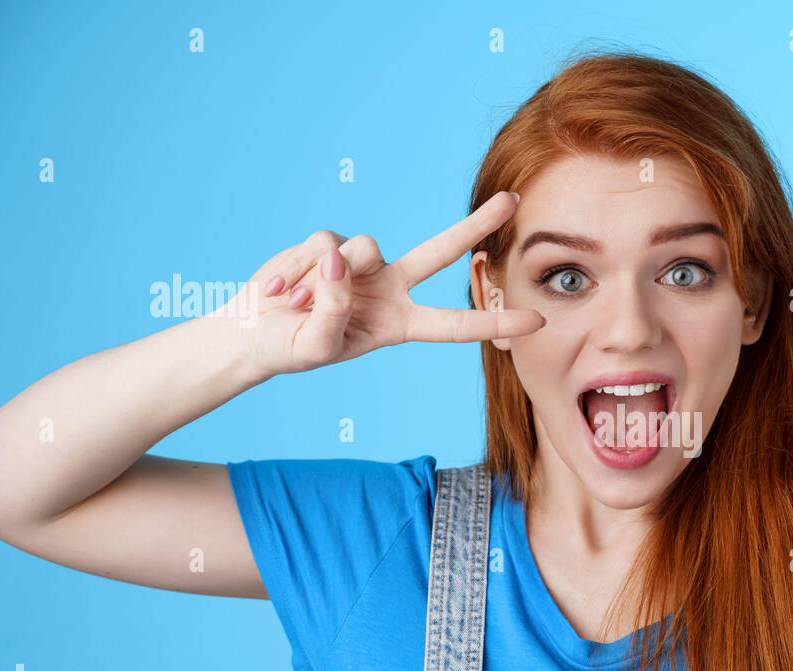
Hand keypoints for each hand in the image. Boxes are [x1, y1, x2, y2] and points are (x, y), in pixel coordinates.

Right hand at [216, 190, 544, 375]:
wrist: (254, 333)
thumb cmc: (290, 349)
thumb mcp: (315, 345)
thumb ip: (334, 307)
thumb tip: (341, 257)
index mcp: (399, 324)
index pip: (455, 323)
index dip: (495, 321)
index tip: (539, 319)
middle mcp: (390, 288)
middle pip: (441, 250)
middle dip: (477, 224)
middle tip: (514, 199)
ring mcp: (362, 264)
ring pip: (362, 248)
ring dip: (325, 277)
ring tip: (297, 304)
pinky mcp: (330, 245)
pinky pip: (323, 244)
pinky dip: (297, 268)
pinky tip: (280, 290)